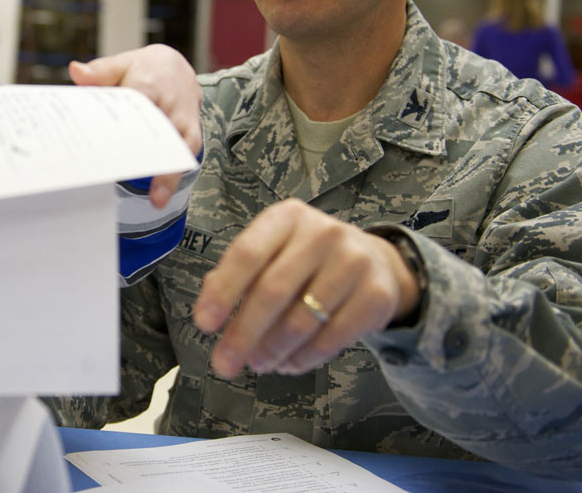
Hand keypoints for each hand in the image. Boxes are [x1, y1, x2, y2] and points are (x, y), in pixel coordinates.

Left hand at [69, 44, 201, 207]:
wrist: (177, 67)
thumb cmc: (144, 69)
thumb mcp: (122, 63)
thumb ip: (99, 71)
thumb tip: (76, 71)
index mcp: (148, 83)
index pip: (136, 104)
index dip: (123, 125)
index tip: (107, 145)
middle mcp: (169, 103)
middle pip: (156, 130)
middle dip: (142, 154)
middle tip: (123, 178)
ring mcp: (183, 119)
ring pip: (177, 146)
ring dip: (166, 172)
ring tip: (155, 199)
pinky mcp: (191, 133)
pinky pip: (185, 155)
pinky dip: (173, 176)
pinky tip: (160, 197)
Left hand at [193, 199, 420, 377]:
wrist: (376, 262)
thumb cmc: (307, 260)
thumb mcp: (272, 252)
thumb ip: (237, 275)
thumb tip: (208, 309)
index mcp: (287, 218)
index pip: (247, 253)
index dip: (223, 292)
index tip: (204, 324)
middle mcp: (322, 233)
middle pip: (273, 290)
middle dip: (243, 333)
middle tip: (224, 363)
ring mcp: (354, 262)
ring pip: (302, 319)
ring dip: (273, 350)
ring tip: (258, 364)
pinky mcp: (377, 295)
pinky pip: (332, 338)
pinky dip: (305, 358)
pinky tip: (289, 364)